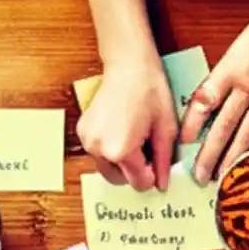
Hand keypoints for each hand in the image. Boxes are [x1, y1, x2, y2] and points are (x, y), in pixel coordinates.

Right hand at [77, 57, 177, 191]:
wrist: (128, 65)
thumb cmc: (150, 91)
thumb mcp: (166, 129)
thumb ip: (163, 161)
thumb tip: (162, 184)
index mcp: (120, 151)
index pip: (138, 183)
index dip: (151, 176)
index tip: (157, 162)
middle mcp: (99, 149)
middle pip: (120, 180)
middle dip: (135, 171)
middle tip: (146, 149)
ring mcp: (88, 141)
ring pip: (108, 168)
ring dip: (122, 162)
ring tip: (135, 139)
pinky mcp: (83, 132)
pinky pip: (99, 153)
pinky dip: (110, 150)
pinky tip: (122, 131)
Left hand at [180, 0, 248, 183]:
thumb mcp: (238, 45)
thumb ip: (225, 74)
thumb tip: (210, 99)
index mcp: (230, 69)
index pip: (204, 102)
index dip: (192, 125)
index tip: (184, 142)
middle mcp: (248, 86)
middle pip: (223, 127)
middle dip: (209, 155)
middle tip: (199, 176)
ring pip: (247, 134)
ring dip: (233, 158)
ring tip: (223, 177)